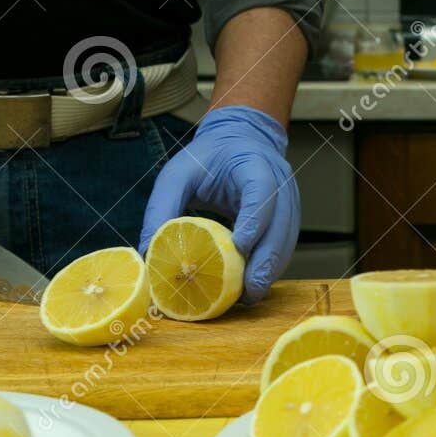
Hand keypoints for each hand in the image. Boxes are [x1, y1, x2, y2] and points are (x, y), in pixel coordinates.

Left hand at [139, 106, 298, 304]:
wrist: (238, 140)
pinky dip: (271, 266)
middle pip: (282, 224)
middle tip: (248, 290)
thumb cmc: (207, 158)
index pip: (262, 190)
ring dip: (271, 269)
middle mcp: (279, 182)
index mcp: (253, 164)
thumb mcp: (178, 174)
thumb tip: (146, 253)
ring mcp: (289, 201)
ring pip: (287, 239)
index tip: (239, 247)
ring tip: (250, 295)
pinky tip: (253, 284)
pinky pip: (284, 245)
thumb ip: (162, 208)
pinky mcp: (287, 217)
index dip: (255, 219)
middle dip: (266, 260)